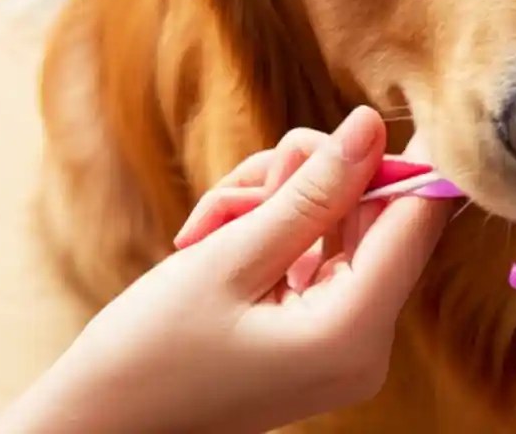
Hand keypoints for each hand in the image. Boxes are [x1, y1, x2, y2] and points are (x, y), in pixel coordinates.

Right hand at [0, 106, 454, 433]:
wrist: (98, 426)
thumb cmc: (149, 351)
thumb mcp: (230, 256)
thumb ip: (311, 190)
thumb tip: (370, 126)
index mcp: (353, 335)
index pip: (416, 225)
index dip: (411, 160)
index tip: (373, 112)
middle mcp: (365, 347)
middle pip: (373, 220)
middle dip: (309, 182)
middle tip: (241, 185)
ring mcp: (343, 346)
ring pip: (338, 228)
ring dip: (277, 204)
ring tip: (209, 223)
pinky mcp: (319, 337)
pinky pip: (316, 257)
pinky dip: (272, 233)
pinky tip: (219, 236)